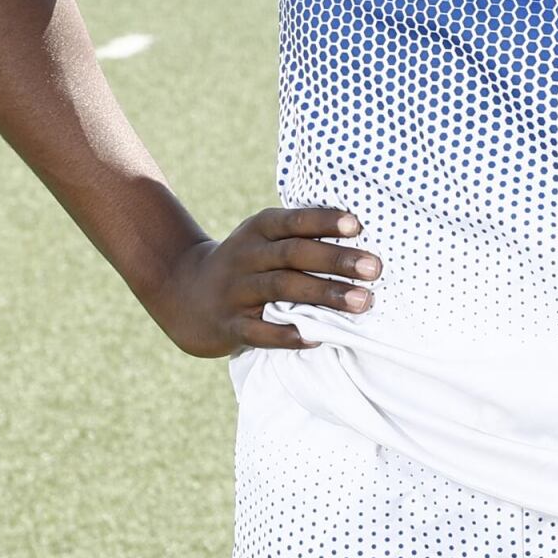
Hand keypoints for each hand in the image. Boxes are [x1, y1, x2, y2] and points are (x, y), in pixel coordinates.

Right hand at [140, 205, 377, 358]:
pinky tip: (317, 337)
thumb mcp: (264, 238)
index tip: (357, 225)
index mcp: (259, 229)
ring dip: (324, 294)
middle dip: (336, 260)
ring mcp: (236, 290)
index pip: (294, 221)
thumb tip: (363, 238)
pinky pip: (259, 331)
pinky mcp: (229, 324)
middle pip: (294, 253)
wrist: (183, 293)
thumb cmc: (247, 262)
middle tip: (374, 268)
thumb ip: (302, 235)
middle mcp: (247, 255)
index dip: (324, 221)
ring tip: (362, 302)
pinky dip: (287, 334)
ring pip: (282, 288)